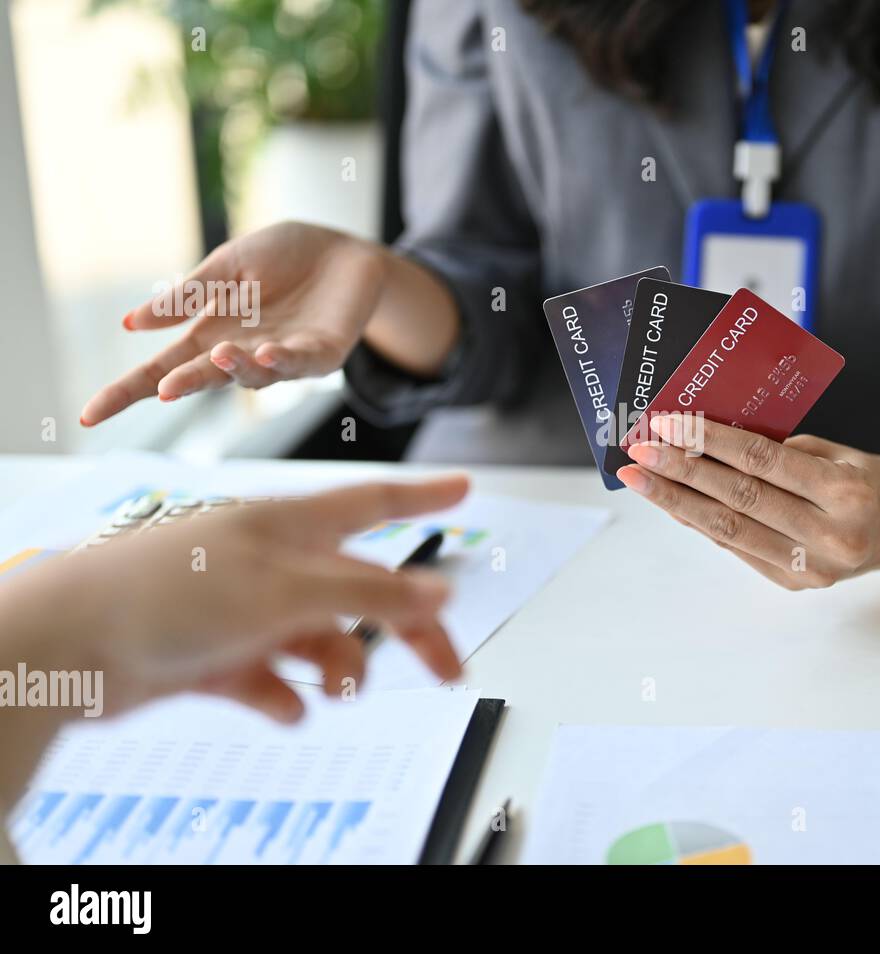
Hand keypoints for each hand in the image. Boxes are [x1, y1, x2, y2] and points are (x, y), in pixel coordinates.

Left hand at [8, 476, 469, 722]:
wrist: (67, 646)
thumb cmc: (165, 592)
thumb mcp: (287, 589)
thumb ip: (368, 593)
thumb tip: (440, 592)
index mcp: (292, 525)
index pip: (374, 503)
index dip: (423, 497)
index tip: (463, 489)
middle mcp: (274, 563)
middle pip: (365, 591)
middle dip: (408, 629)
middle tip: (448, 669)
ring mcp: (246, 608)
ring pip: (323, 641)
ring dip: (337, 670)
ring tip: (329, 691)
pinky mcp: (217, 654)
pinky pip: (273, 679)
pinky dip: (285, 696)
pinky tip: (282, 706)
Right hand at [80, 222, 383, 425]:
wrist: (342, 251)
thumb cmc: (283, 258)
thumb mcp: (227, 267)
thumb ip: (186, 296)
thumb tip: (132, 324)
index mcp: (210, 334)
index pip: (161, 368)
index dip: (127, 391)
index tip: (89, 414)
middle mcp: (242, 354)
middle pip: (204, 378)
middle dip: (184, 384)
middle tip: (162, 389)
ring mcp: (283, 358)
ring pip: (255, 374)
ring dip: (236, 367)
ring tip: (219, 353)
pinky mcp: (322, 355)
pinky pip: (301, 363)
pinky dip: (284, 360)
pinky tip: (267, 352)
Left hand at [616, 415, 879, 588]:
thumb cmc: (864, 476)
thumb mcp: (832, 452)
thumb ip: (775, 452)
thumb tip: (701, 443)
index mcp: (846, 492)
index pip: (763, 462)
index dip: (710, 442)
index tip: (668, 423)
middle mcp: (830, 537)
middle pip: (739, 500)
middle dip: (681, 473)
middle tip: (639, 451)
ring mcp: (813, 569)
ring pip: (729, 531)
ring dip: (677, 503)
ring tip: (642, 479)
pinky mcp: (796, 585)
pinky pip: (738, 548)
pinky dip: (701, 522)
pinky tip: (673, 501)